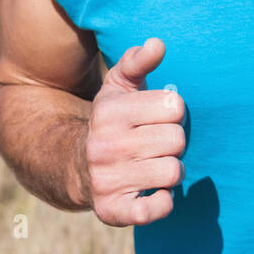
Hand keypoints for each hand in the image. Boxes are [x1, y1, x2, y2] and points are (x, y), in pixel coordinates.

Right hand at [82, 36, 184, 225]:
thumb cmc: (112, 122)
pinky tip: (154, 193)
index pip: (174, 105)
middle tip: (156, 144)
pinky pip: (158, 208)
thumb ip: (138, 62)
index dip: (172, 112)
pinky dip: (163, 203)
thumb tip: (158, 43)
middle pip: (177, 139)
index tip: (157, 117)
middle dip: (173, 142)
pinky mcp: (112, 211)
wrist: (77, 167)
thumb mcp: (119, 87)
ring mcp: (107, 180)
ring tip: (155, 165)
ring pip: (174, 171)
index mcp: (110, 112)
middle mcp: (105, 146)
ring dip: (171, 170)